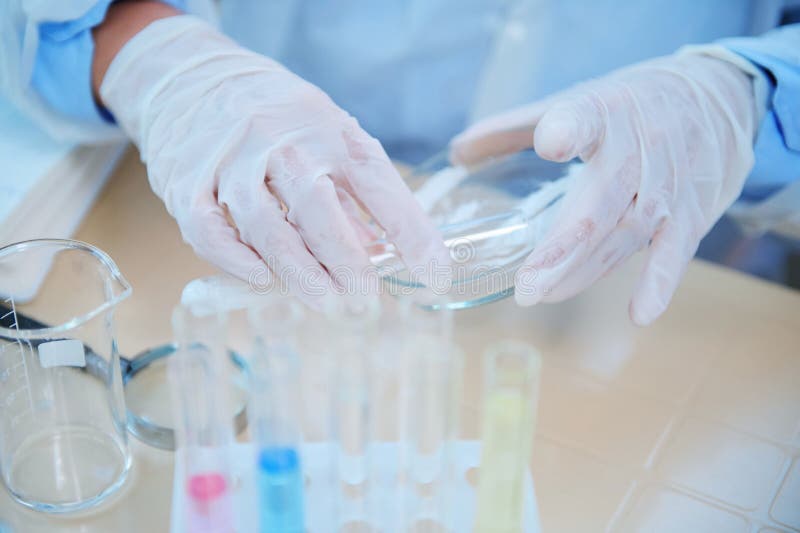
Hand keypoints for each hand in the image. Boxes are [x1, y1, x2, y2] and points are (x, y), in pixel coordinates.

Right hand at [99, 16, 446, 307]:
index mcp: (329, 130)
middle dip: (347, 260)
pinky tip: (261, 279)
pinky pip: (210, 228)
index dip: (411, 233)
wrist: (192, 75)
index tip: (435, 274)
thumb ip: (351, 195)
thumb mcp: (327, 137)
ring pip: (264, 223)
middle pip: (317, 207)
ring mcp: (232, 158)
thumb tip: (379, 253)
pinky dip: (235, 260)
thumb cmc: (277, 116)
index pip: (379, 185)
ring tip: (324, 300)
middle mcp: (282, 140)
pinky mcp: (188, 178)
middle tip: (363, 296)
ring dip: (298, 271)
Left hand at [452, 53, 756, 324]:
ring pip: (625, 233)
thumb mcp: (573, 102)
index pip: (583, 120)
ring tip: (543, 295)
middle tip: (526, 287)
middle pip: (599, 203)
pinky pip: (675, 250)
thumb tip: (456, 153)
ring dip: (585, 269)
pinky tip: (640, 313)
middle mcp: (637, 149)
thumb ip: (513, 129)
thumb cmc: (627, 106)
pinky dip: (659, 282)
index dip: (569, 131)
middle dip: (562, 247)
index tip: (553, 142)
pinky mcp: (691, 210)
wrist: (716, 97)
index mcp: (600, 115)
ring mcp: (666, 184)